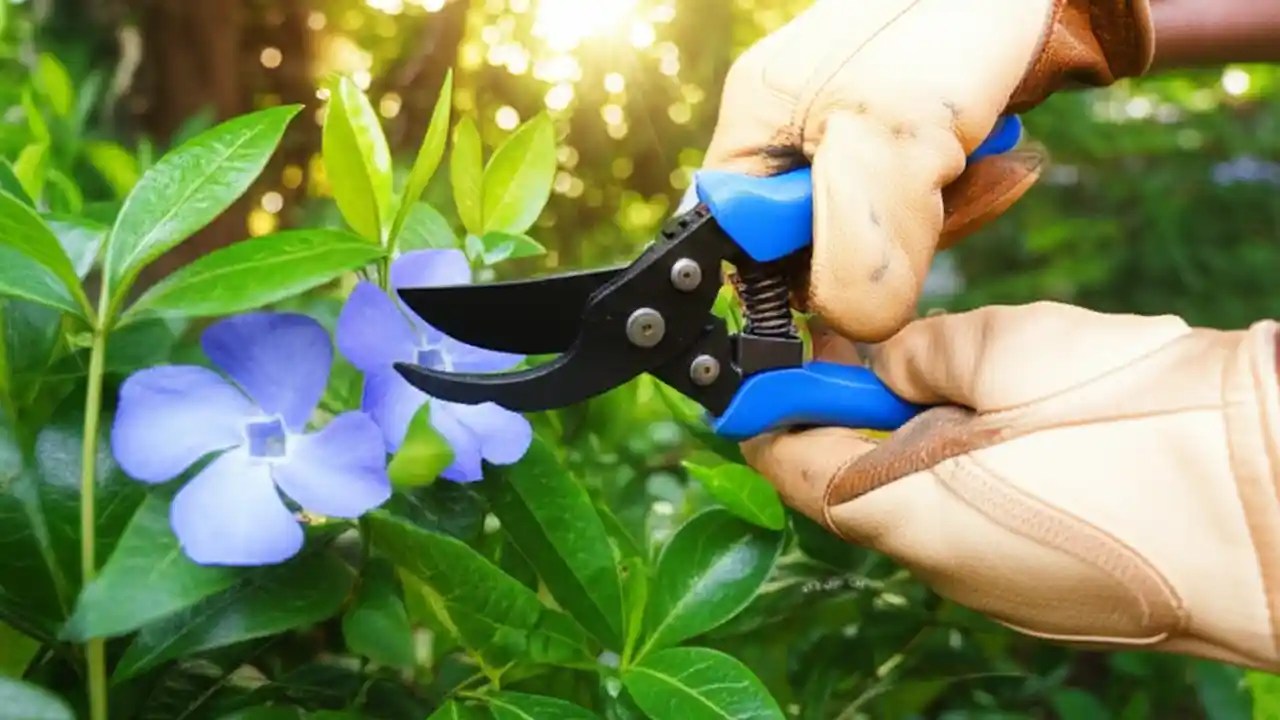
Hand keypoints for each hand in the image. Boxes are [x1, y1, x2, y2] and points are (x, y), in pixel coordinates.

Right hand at [701, 0, 1152, 341]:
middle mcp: (789, 131)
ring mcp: (844, 136)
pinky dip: (957, 197)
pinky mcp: (898, 140)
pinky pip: (913, 207)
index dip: (790, 272)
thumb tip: (854, 325)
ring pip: (873, 233)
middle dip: (886, 240)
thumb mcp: (894, 146)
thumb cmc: (949, 28)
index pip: (733, 237)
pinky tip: (985, 159)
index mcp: (755, 122)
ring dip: (936, 217)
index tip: (853, 275)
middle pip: (810, 245)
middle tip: (933, 197)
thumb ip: (858, 248)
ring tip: (970, 163)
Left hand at [743, 302, 1279, 670]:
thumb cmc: (1148, 427)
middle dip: (862, 410)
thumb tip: (886, 358)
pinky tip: (1033, 431)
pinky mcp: (1052, 593)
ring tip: (979, 379)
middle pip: (859, 483)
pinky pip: (985, 526)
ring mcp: (1002, 592)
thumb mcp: (1010, 352)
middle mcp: (944, 571)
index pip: (789, 463)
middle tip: (887, 345)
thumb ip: (921, 353)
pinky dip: (981, 473)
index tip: (789, 353)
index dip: (777, 400)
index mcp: (909, 516)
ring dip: (927, 441)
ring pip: (926, 504)